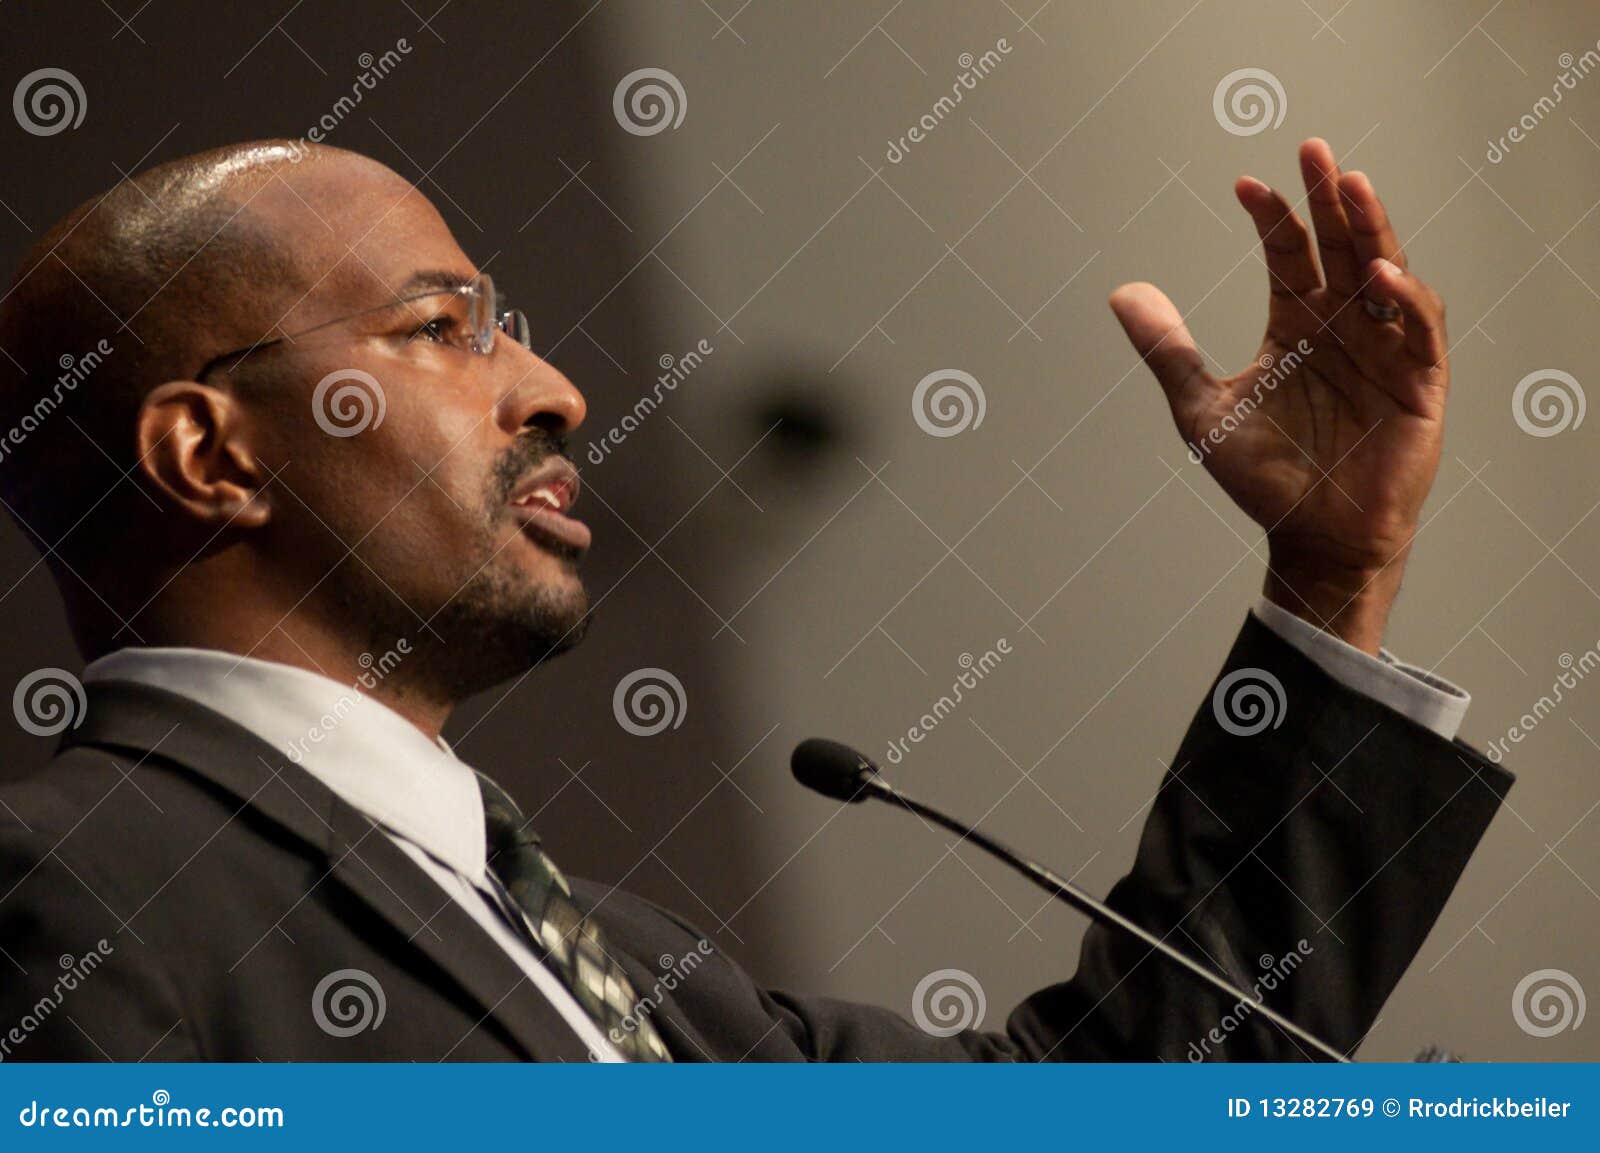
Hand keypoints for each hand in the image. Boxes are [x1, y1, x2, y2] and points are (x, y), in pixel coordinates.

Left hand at [1109, 137, 1448, 654]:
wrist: (1313, 540)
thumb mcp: (1201, 409)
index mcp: (1296, 325)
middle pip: (1341, 245)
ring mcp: (1384, 350)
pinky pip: (1418, 329)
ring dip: (1372, 230)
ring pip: (1384, 272)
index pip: (1288, 254)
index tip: (1244, 184)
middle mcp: (1342, 327)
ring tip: (1352, 185)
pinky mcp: (1419, 382)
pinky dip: (1402, 300)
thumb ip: (1167, 350)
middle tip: (1314, 149)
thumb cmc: (1264, 478)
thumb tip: (1121, 293)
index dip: (1272, 217)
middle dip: (1330, 198)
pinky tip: (1375, 276)